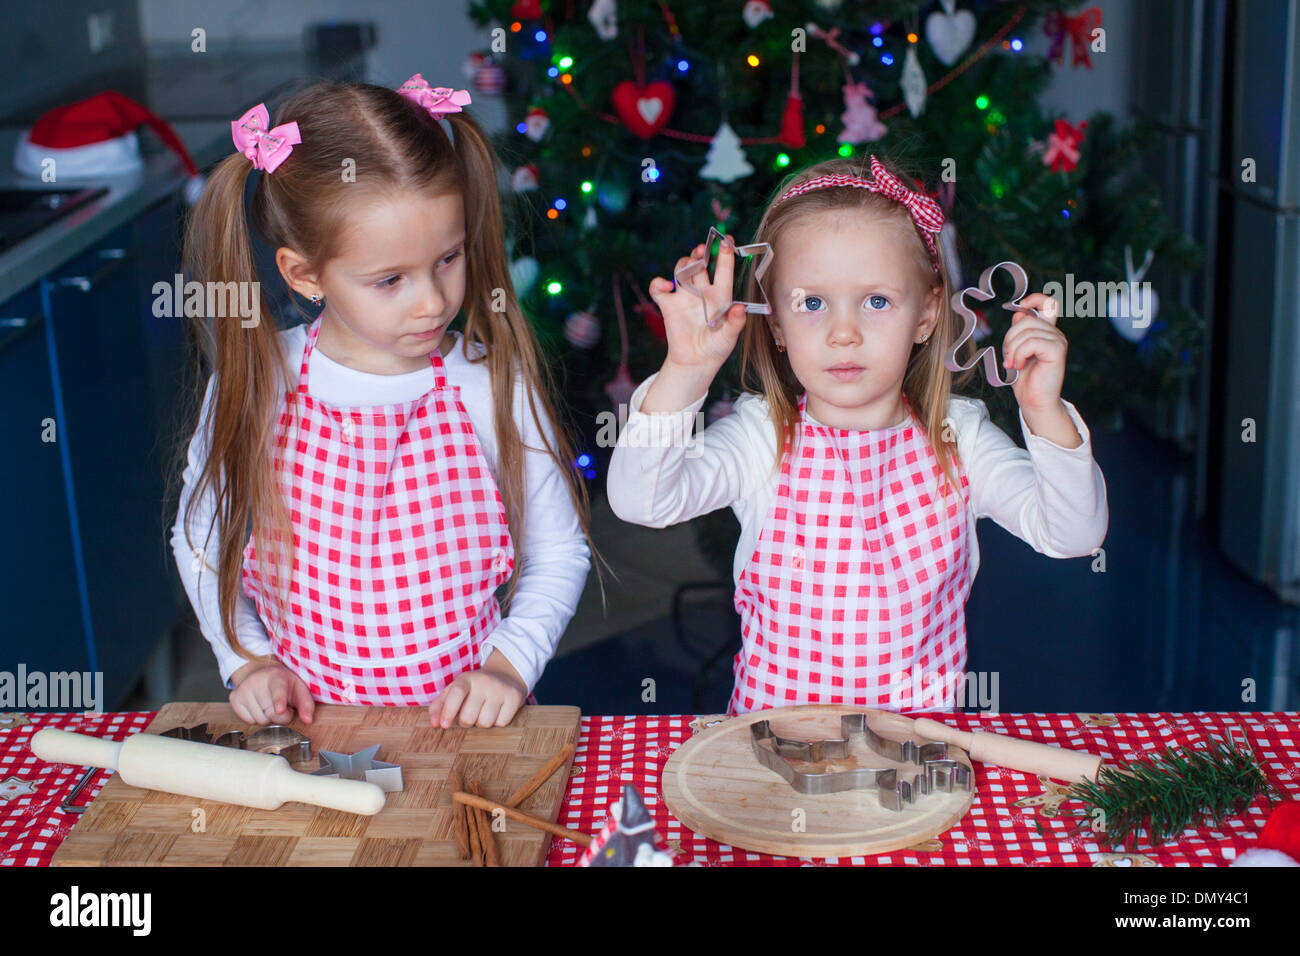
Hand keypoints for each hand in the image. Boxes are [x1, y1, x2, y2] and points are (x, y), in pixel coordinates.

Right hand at [229, 662, 314, 724]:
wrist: (262, 672)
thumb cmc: (283, 683)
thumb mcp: (299, 688)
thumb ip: (306, 704)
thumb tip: (308, 720)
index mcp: (277, 676)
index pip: (278, 690)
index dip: (279, 700)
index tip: (280, 708)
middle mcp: (257, 680)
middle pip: (271, 713)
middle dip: (281, 716)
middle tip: (283, 707)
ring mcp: (243, 689)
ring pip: (259, 720)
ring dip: (268, 718)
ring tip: (270, 705)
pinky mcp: (234, 698)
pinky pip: (248, 720)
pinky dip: (256, 718)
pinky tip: (259, 706)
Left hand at [427, 651, 526, 727]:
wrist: (506, 675)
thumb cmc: (475, 688)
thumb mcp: (455, 689)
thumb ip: (440, 705)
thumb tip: (434, 724)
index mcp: (467, 679)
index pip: (456, 693)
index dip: (448, 711)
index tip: (444, 725)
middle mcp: (484, 682)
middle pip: (469, 717)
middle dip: (466, 722)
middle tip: (470, 714)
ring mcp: (501, 689)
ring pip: (485, 723)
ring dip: (482, 722)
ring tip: (484, 711)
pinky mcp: (515, 697)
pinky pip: (501, 723)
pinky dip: (497, 722)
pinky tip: (498, 711)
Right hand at [648, 237, 748, 374]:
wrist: (695, 363)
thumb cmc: (716, 349)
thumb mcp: (729, 338)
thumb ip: (735, 323)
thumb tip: (739, 308)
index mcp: (720, 296)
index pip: (723, 270)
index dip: (725, 254)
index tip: (727, 240)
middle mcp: (702, 292)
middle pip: (700, 264)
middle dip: (700, 253)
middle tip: (701, 249)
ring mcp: (684, 297)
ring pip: (681, 270)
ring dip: (684, 263)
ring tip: (688, 265)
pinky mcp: (668, 305)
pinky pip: (658, 289)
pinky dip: (658, 284)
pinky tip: (665, 287)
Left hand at [1004, 292, 1067, 413]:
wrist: (1034, 401)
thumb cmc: (1026, 379)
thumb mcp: (1016, 351)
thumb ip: (1018, 333)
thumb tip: (1019, 313)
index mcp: (1047, 331)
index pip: (1049, 304)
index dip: (1035, 299)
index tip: (1021, 306)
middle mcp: (1055, 334)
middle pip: (1027, 320)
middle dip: (1010, 337)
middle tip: (1007, 357)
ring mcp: (1058, 341)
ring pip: (1027, 332)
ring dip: (1012, 349)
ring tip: (1011, 364)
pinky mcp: (1057, 351)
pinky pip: (1031, 342)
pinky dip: (1019, 354)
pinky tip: (1018, 365)